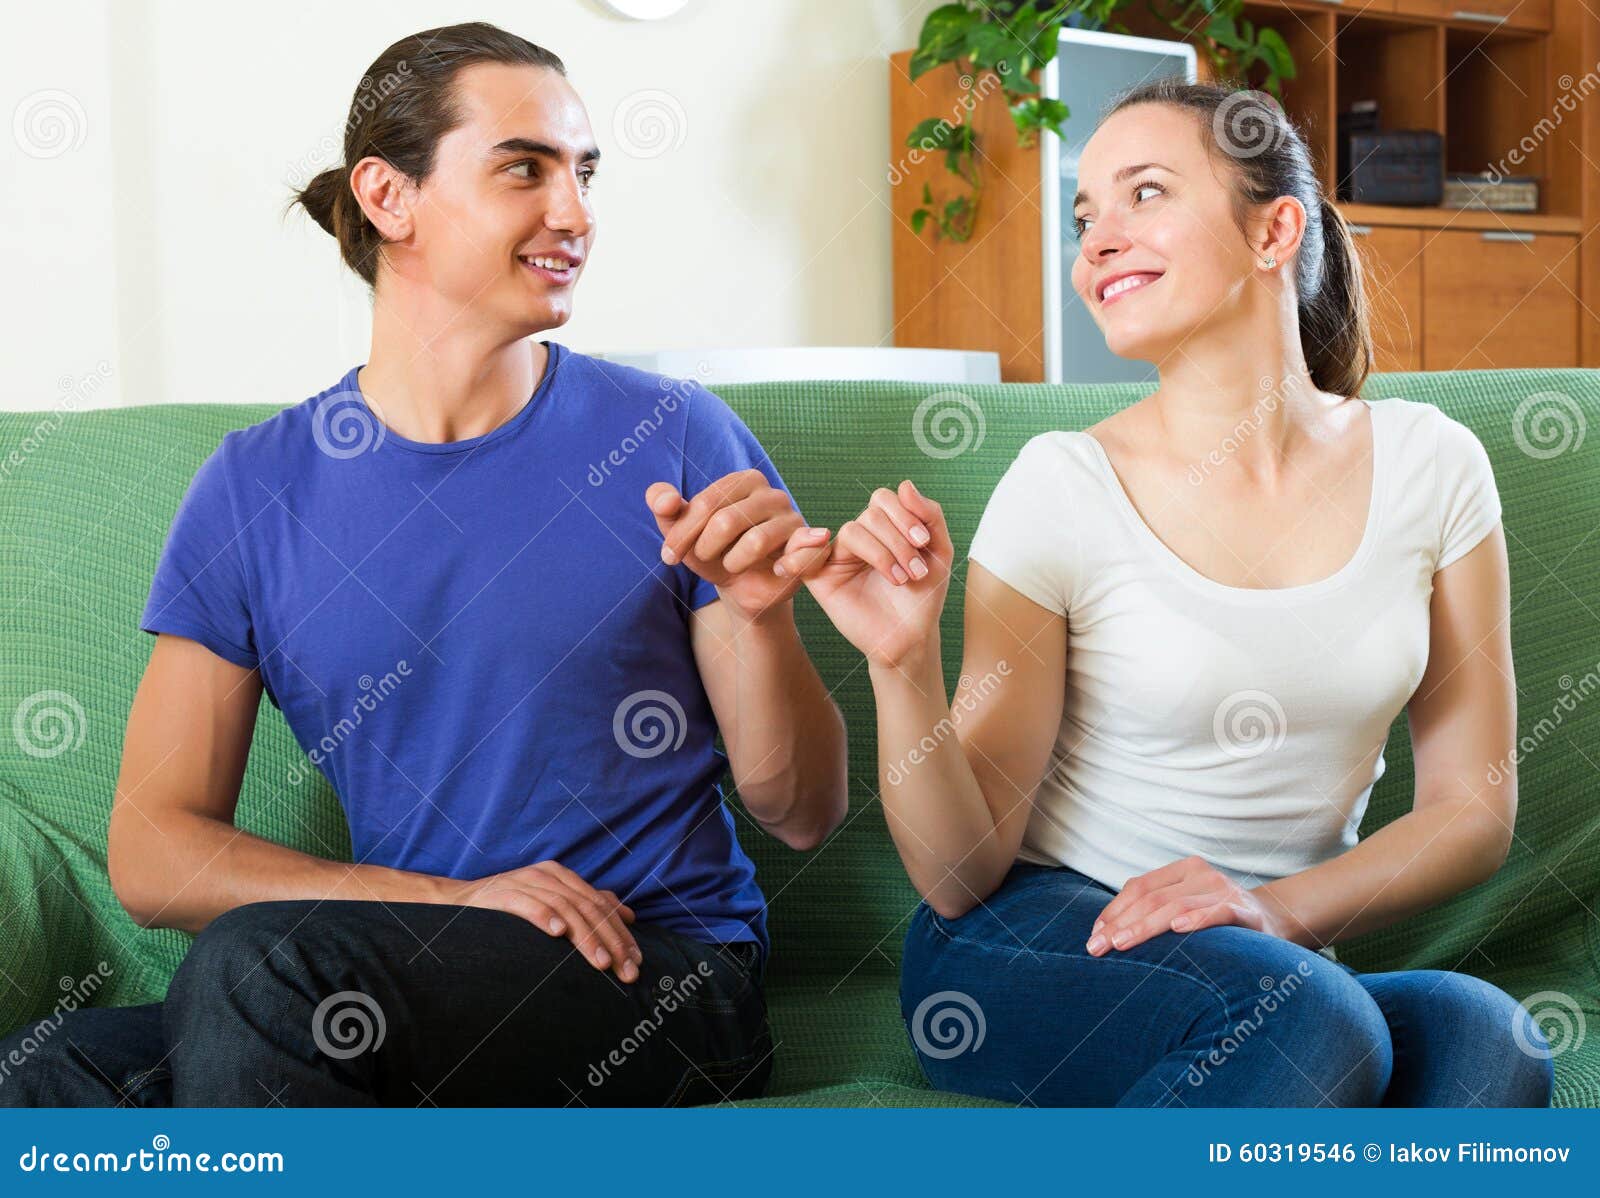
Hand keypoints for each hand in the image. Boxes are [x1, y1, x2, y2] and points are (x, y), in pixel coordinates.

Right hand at [451, 860, 641, 981]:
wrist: (457, 901)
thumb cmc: (508, 908)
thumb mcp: (551, 902)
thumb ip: (587, 905)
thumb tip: (627, 915)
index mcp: (562, 876)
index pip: (600, 905)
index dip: (621, 933)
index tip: (636, 961)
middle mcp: (547, 876)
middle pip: (588, 908)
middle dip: (611, 941)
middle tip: (626, 970)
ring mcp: (525, 882)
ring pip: (566, 908)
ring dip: (586, 937)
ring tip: (602, 962)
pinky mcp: (503, 894)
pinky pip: (529, 904)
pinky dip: (545, 918)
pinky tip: (558, 934)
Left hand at [646, 470, 829, 621]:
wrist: (742, 587)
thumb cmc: (712, 552)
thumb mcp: (682, 533)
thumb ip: (664, 509)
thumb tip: (663, 500)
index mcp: (745, 480)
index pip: (706, 502)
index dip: (682, 532)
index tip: (668, 555)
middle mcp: (774, 495)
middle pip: (726, 521)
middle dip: (705, 548)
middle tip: (703, 559)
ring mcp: (795, 521)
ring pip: (755, 542)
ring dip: (733, 563)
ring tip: (731, 565)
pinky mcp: (810, 549)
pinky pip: (798, 555)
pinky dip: (781, 568)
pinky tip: (773, 571)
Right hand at [803, 480, 952, 668]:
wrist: (911, 637)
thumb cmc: (923, 597)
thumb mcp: (939, 551)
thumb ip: (930, 515)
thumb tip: (905, 484)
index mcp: (884, 527)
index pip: (884, 498)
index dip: (904, 514)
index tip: (924, 543)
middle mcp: (860, 537)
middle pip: (871, 514)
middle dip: (898, 540)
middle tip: (916, 570)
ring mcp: (838, 555)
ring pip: (853, 530)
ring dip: (882, 553)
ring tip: (900, 579)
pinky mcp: (819, 577)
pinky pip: (802, 551)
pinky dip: (809, 546)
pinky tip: (843, 561)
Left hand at [1086, 855, 1295, 955]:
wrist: (1275, 921)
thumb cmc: (1217, 918)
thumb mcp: (1186, 905)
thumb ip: (1155, 909)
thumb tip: (1106, 932)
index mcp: (1182, 870)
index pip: (1138, 887)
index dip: (1112, 911)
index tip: (1093, 937)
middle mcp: (1201, 875)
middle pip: (1151, 898)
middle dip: (1119, 924)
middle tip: (1097, 948)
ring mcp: (1223, 890)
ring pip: (1176, 906)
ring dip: (1144, 927)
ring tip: (1122, 944)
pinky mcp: (1244, 910)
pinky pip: (1217, 912)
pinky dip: (1197, 919)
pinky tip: (1178, 930)